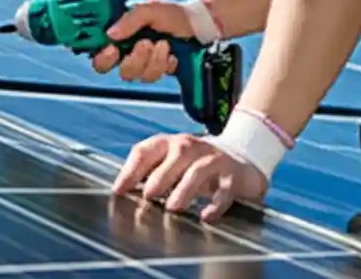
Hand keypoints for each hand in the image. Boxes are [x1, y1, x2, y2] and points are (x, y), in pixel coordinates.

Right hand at [93, 0, 188, 82]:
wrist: (199, 25)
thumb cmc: (173, 13)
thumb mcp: (150, 8)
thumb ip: (130, 19)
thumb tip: (111, 33)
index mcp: (121, 35)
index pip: (99, 53)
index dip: (102, 57)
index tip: (113, 49)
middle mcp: (129, 51)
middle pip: (118, 70)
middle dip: (133, 59)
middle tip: (145, 44)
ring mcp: (144, 63)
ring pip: (137, 75)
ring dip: (152, 59)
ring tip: (164, 44)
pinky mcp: (159, 71)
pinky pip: (155, 76)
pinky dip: (164, 63)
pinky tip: (172, 52)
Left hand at [113, 133, 268, 222]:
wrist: (242, 157)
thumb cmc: (196, 164)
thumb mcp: (172, 163)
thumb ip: (150, 174)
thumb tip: (123, 193)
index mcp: (169, 144)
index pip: (146, 150)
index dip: (130, 170)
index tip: (119, 191)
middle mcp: (191, 147)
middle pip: (176, 156)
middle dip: (160, 176)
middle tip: (148, 196)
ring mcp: (213, 160)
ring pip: (199, 171)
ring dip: (184, 189)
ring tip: (172, 207)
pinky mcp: (232, 177)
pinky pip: (225, 191)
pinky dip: (216, 204)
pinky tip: (206, 216)